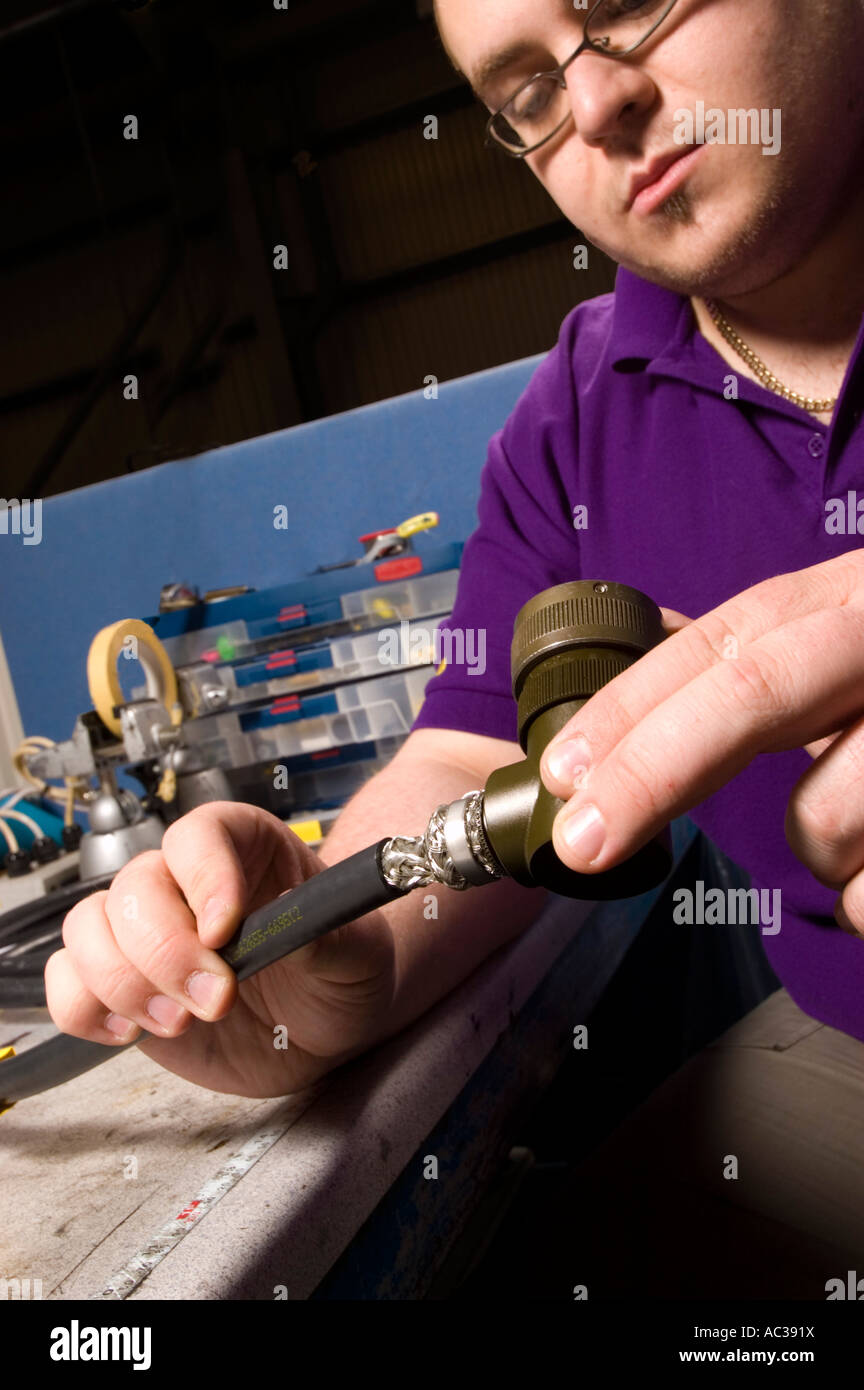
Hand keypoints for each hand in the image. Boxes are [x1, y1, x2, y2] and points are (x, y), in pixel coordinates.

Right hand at [44, 802, 395, 1095]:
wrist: (324, 1027)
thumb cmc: (341, 969)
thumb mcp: (359, 951)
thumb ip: (328, 935)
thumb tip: (295, 926)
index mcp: (242, 847)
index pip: (200, 835)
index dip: (204, 877)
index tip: (225, 932)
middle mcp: (183, 881)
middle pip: (134, 886)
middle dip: (167, 952)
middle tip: (215, 1000)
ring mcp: (146, 932)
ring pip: (88, 927)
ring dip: (124, 982)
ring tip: (179, 1022)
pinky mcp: (122, 984)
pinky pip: (67, 980)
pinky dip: (85, 1007)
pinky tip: (131, 1030)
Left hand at [539, 552, 863, 937]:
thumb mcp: (850, 647)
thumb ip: (765, 667)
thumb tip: (630, 711)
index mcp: (853, 601)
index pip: (725, 639)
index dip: (635, 705)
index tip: (564, 772)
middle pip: (755, 686)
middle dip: (657, 767)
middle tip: (587, 840)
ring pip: (828, 814)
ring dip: (822, 854)